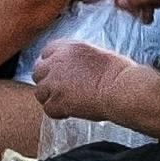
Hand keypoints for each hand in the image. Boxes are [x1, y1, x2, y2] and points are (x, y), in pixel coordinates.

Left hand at [26, 39, 148, 127]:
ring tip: (68, 102)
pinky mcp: (56, 101)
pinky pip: (48, 109)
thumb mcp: (97, 54)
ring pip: (40, 92)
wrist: (121, 89)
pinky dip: (59, 112)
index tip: (57, 73)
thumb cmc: (119, 73)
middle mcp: (57, 62)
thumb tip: (75, 68)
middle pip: (38, 72)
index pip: (46, 53)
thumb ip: (79, 59)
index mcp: (68, 48)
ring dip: (51, 98)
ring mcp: (54, 82)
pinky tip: (72, 111)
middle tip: (61, 91)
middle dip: (47, 81)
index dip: (51, 65)